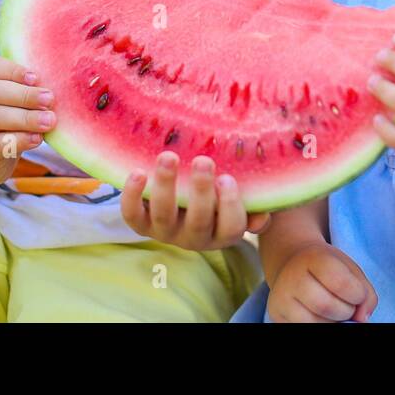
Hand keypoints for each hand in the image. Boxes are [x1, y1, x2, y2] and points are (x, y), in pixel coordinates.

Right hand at [0, 56, 53, 186]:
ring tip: (49, 120)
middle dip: (24, 94)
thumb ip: (29, 90)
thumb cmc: (7, 123)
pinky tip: (37, 139)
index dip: (12, 70)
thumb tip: (60, 81)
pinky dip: (19, 140)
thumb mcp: (13, 103)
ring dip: (25, 118)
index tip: (36, 77)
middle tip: (49, 99)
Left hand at [120, 152, 271, 250]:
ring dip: (165, 186)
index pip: (231, 228)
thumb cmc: (221, 195)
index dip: (229, 206)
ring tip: (169, 157)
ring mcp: (166, 232)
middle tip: (203, 161)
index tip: (227, 178)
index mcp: (222, 234)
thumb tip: (263, 215)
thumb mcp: (243, 200)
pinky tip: (138, 172)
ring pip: (163, 216)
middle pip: (198, 222)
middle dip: (200, 192)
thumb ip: (255, 204)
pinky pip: (132, 215)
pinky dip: (132, 196)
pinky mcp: (142, 224)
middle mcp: (194, 238)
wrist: (186, 203)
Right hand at [268, 243, 376, 322]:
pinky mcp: (276, 315)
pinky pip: (304, 329)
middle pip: (326, 306)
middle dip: (345, 311)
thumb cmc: (328, 269)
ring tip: (333, 311)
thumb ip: (366, 293)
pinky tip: (321, 316)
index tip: (357, 293)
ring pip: (315, 323)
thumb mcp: (350, 270)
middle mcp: (291, 276)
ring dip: (333, 322)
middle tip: (346, 305)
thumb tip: (362, 319)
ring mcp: (280, 298)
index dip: (356, 293)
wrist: (292, 265)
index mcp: (312, 257)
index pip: (339, 281)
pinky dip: (321, 326)